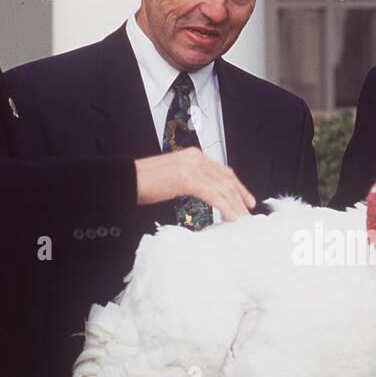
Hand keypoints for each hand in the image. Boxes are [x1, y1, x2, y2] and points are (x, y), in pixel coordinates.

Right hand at [135, 146, 255, 221]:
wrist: (125, 180)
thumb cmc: (143, 183)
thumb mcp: (172, 179)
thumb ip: (190, 182)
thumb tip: (203, 194)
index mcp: (192, 156)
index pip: (222, 171)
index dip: (237, 187)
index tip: (246, 200)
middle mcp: (195, 157)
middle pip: (227, 179)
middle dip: (240, 198)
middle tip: (250, 214)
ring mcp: (191, 166)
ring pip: (223, 188)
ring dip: (236, 206)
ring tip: (244, 220)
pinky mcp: (186, 178)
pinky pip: (213, 195)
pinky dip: (226, 208)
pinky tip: (232, 218)